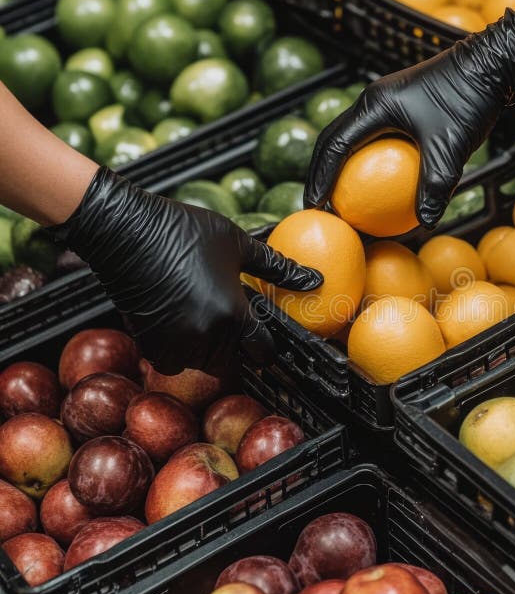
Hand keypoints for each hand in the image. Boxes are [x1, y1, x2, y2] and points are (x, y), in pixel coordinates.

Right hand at [48, 167, 321, 374]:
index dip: (268, 347)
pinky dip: (181, 345)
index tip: (266, 337)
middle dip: (237, 346)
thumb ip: (277, 267)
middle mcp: (204, 336)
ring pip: (204, 362)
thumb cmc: (183, 231)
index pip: (263, 350)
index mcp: (231, 314)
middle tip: (230, 318)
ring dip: (209, 346)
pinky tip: (181, 313)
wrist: (123, 230)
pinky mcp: (149, 344)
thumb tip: (313, 279)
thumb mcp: (238, 243)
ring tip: (204, 309)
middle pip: (234, 361)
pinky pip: (175, 359)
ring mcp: (174, 344)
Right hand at [306, 0, 514, 226]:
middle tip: (317, 204)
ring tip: (340, 196)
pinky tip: (381, 185)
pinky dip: (369, 161)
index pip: (336, 145)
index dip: (321, 177)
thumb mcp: (451, 146)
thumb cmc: (470, 99)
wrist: (494, 63)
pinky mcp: (403, 104)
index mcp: (375, 105)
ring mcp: (388, 100)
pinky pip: (375, 137)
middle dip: (320, 171)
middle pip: (334, 138)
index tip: (315, 204)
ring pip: (352, 136)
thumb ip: (435, 184)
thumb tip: (425, 223)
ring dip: (340, 165)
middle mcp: (374, 99)